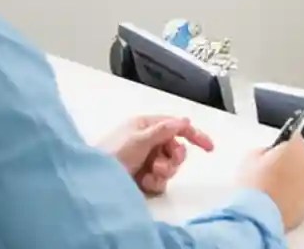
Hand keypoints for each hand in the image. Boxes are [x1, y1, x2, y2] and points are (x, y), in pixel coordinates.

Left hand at [98, 115, 214, 195]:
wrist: (95, 181)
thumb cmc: (113, 154)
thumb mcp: (140, 138)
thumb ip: (165, 129)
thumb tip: (185, 120)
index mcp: (146, 126)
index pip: (177, 126)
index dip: (194, 135)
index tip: (209, 148)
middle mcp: (148, 141)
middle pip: (177, 148)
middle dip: (174, 157)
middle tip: (164, 163)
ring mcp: (146, 159)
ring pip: (171, 165)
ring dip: (164, 170)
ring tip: (151, 174)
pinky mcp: (144, 177)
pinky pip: (161, 179)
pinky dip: (155, 181)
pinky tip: (144, 182)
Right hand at [239, 133, 303, 230]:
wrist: (258, 216)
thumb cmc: (254, 186)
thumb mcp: (250, 158)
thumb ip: (264, 151)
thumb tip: (267, 155)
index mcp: (297, 148)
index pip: (293, 136)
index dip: (282, 143)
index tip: (275, 150)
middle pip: (301, 158)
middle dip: (290, 162)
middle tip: (271, 172)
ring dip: (293, 180)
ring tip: (273, 190)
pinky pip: (302, 195)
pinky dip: (294, 196)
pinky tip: (278, 202)